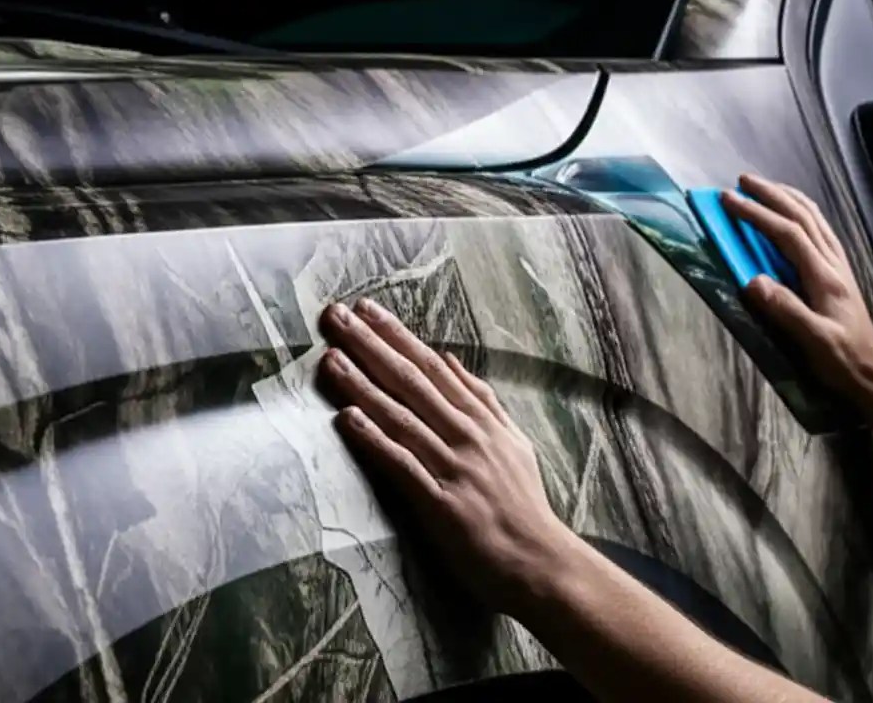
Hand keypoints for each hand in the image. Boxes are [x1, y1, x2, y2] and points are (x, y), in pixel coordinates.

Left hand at [318, 299, 575, 615]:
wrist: (541, 562)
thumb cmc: (523, 506)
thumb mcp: (513, 442)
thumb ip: (482, 399)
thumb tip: (449, 358)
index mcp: (481, 419)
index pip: (431, 366)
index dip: (396, 335)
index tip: (366, 309)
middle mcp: (467, 435)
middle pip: (411, 381)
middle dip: (371, 345)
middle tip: (337, 316)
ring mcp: (454, 467)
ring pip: (402, 416)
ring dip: (363, 386)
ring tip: (331, 359)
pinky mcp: (440, 503)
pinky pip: (403, 464)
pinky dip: (375, 439)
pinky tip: (347, 419)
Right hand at [723, 173, 872, 404]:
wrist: (871, 372)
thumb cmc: (841, 359)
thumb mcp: (813, 341)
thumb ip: (785, 310)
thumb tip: (752, 281)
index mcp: (823, 276)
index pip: (787, 234)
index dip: (757, 214)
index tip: (729, 201)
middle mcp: (833, 264)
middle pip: (802, 217)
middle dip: (771, 195)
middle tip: (742, 181)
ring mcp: (837, 266)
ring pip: (814, 219)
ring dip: (788, 198)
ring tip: (765, 186)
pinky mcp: (837, 272)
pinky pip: (819, 230)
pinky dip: (802, 212)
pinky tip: (793, 212)